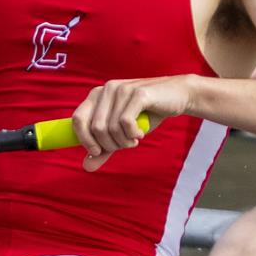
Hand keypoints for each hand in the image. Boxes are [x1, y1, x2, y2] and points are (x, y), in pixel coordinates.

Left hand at [72, 76, 191, 170]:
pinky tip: (140, 133)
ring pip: (111, 128)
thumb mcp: (122, 134)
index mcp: (97, 96)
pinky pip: (125, 123)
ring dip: (123, 142)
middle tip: (124, 145)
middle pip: (95, 128)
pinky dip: (132, 135)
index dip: (85, 140)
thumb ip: (104, 149)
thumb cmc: (147, 114)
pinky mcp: (137, 93)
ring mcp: (122, 89)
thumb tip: (86, 166)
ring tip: (134, 140)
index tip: (98, 151)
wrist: (177, 96)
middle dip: (109, 145)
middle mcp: (106, 89)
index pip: (78, 120)